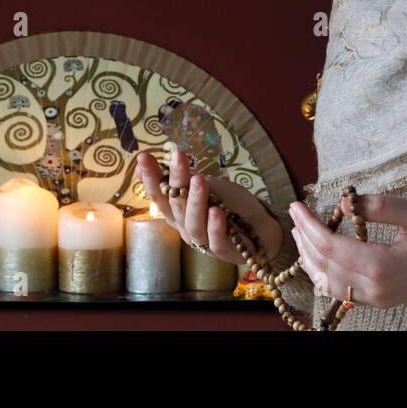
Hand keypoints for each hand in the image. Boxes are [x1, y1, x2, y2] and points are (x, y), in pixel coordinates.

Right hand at [135, 150, 282, 266]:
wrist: (262, 228)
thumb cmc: (230, 206)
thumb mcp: (208, 185)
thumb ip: (183, 177)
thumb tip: (147, 162)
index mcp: (179, 213)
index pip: (160, 195)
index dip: (151, 177)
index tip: (144, 157)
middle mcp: (186, 227)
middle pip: (176, 205)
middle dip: (175, 179)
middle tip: (177, 156)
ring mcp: (204, 241)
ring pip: (193, 223)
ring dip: (195, 201)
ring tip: (199, 180)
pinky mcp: (225, 250)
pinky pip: (216, 240)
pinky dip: (215, 227)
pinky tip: (216, 212)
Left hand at [288, 191, 406, 308]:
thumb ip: (378, 206)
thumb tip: (342, 201)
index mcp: (381, 265)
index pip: (329, 246)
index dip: (308, 224)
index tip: (296, 205)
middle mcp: (375, 287)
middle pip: (324, 265)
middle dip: (304, 238)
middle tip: (294, 214)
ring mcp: (379, 298)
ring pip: (330, 283)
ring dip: (311, 258)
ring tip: (300, 233)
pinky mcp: (384, 299)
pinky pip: (344, 291)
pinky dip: (325, 274)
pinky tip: (321, 258)